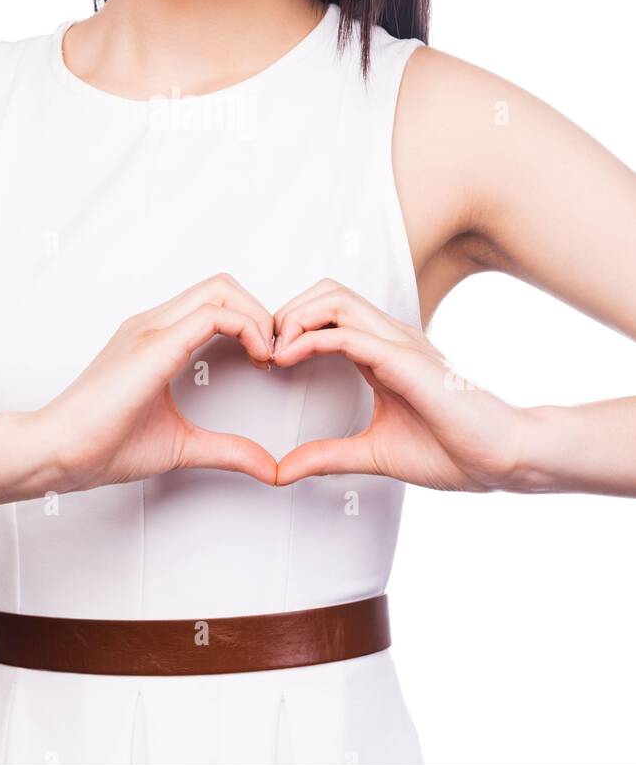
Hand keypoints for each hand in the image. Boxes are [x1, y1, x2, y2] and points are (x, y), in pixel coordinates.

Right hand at [18, 274, 277, 495]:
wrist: (56, 452)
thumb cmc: (100, 446)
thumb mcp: (181, 446)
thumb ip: (226, 450)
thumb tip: (268, 467)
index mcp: (155, 338)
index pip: (214, 301)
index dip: (251, 322)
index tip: (267, 360)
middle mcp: (153, 324)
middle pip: (222, 284)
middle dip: (260, 311)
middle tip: (274, 354)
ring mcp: (151, 329)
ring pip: (220, 289)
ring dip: (257, 316)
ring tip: (268, 355)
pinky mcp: (154, 345)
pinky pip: (212, 315)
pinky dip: (247, 328)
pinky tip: (258, 358)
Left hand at [271, 279, 525, 491]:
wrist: (502, 459)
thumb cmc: (454, 452)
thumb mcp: (374, 453)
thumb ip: (329, 456)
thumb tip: (284, 470)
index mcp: (382, 354)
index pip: (328, 315)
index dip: (291, 327)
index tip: (265, 360)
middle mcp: (389, 339)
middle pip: (327, 293)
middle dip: (287, 311)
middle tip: (262, 349)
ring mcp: (398, 344)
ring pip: (334, 300)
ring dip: (294, 317)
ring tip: (272, 351)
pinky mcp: (404, 360)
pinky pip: (348, 335)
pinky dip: (310, 339)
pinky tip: (288, 358)